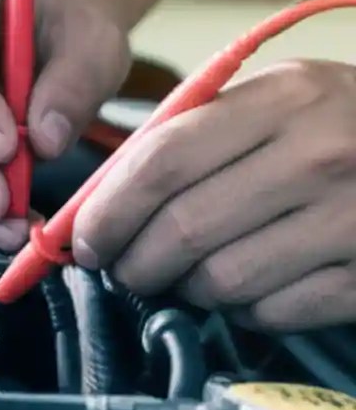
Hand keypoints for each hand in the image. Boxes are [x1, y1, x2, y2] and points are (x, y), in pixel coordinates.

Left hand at [74, 60, 355, 331]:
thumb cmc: (342, 127)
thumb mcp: (280, 100)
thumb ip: (193, 137)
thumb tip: (97, 202)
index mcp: (284, 97)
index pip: (160, 161)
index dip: (106, 210)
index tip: (82, 240)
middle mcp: (321, 154)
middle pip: (182, 229)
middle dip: (133, 263)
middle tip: (123, 270)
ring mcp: (353, 218)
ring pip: (222, 280)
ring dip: (187, 290)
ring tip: (186, 278)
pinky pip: (274, 312)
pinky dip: (246, 312)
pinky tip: (250, 291)